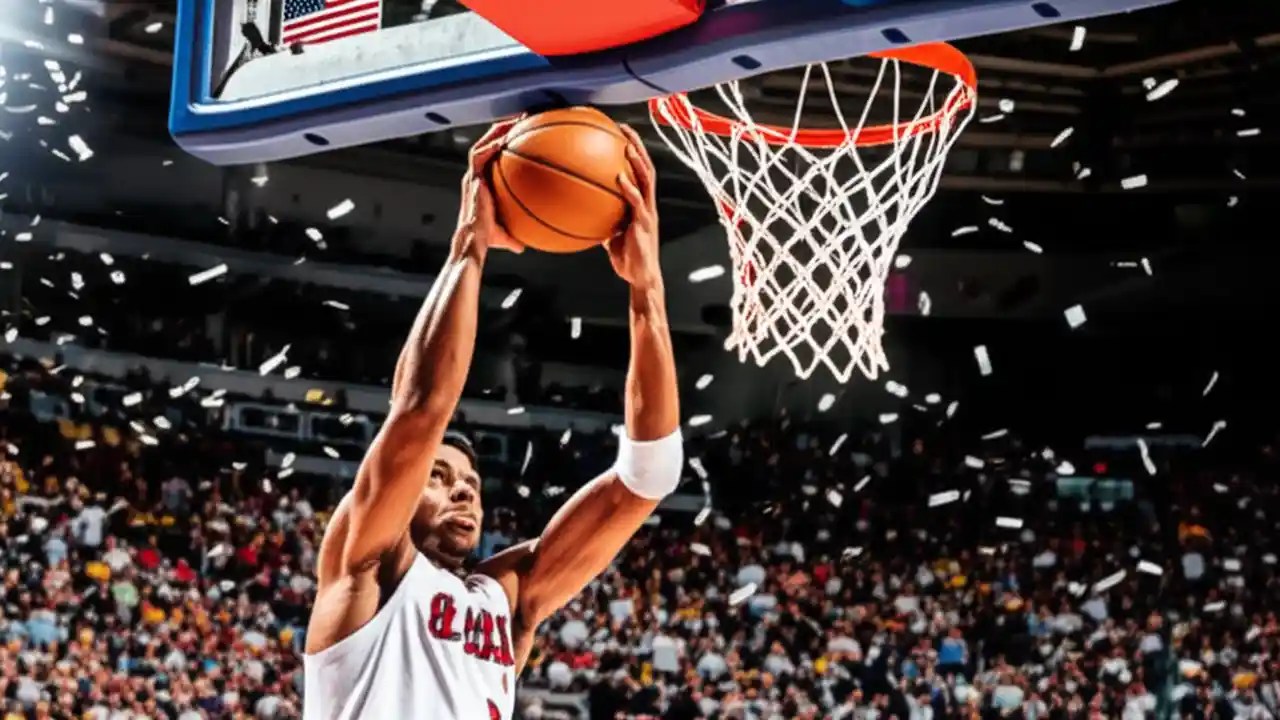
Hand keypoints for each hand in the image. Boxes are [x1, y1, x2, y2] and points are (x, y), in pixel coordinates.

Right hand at [453, 118, 524, 256]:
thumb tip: (524, 247)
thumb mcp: (505, 234)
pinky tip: (504, 138)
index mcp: (483, 183)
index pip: (492, 156)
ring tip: (513, 120)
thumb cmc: (486, 238)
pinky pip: (479, 156)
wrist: (473, 240)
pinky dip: (490, 145)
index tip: (520, 133)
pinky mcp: (472, 179)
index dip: (503, 142)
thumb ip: (514, 236)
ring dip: (496, 131)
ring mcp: (473, 176)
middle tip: (520, 119)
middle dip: (502, 129)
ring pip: (482, 145)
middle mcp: (476, 176)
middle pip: (487, 144)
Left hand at [606, 124, 660, 290]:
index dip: (633, 152)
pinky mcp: (645, 224)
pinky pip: (637, 202)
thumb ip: (602, 221)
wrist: (640, 277)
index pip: (640, 172)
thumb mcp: (611, 236)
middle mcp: (648, 204)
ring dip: (638, 162)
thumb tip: (583, 214)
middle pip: (646, 168)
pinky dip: (629, 188)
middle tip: (624, 128)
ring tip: (627, 146)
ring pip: (647, 180)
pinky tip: (619, 178)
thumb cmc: (626, 259)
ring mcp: (648, 213)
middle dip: (637, 146)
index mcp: (642, 204)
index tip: (620, 134)